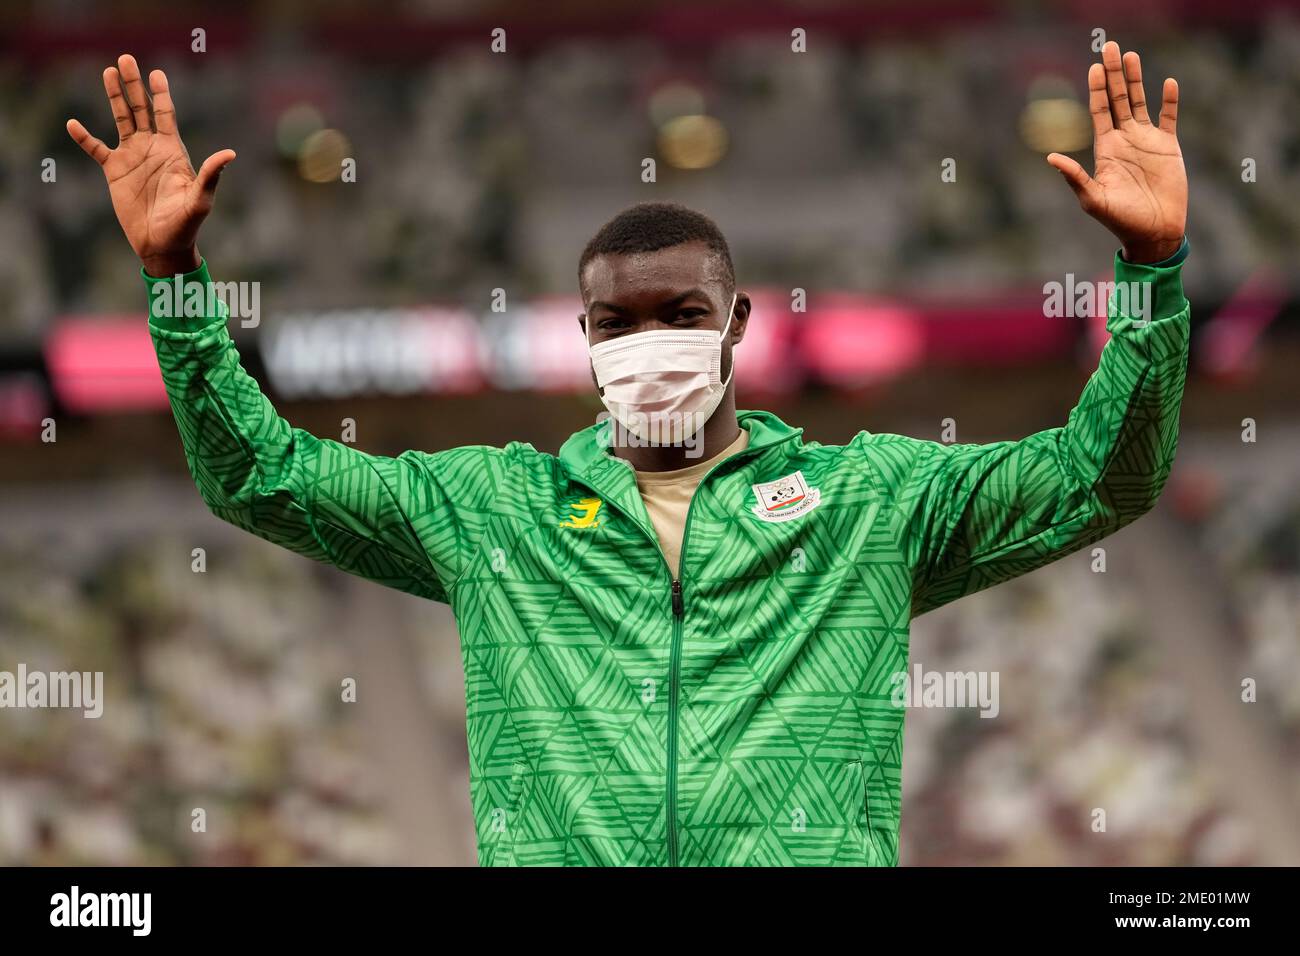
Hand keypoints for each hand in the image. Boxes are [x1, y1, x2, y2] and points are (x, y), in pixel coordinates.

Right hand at [66, 54, 235, 276]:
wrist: (163, 245)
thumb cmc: (186, 224)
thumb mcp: (200, 199)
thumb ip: (211, 174)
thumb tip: (230, 153)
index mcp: (172, 151)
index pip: (166, 115)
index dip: (161, 94)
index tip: (157, 73)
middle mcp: (151, 149)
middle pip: (142, 109)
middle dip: (134, 85)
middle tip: (127, 59)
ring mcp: (132, 158)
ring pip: (121, 120)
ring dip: (114, 97)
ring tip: (108, 72)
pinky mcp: (115, 172)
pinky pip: (96, 149)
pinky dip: (84, 137)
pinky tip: (73, 124)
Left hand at [1047, 42, 1186, 263]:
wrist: (1154, 232)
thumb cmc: (1120, 220)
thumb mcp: (1093, 199)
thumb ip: (1074, 177)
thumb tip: (1050, 158)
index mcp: (1105, 150)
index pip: (1099, 112)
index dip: (1097, 89)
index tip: (1094, 67)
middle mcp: (1124, 140)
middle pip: (1118, 100)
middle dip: (1114, 75)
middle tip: (1111, 47)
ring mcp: (1146, 141)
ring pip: (1140, 102)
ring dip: (1136, 80)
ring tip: (1131, 56)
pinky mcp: (1168, 147)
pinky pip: (1168, 117)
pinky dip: (1169, 101)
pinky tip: (1167, 83)